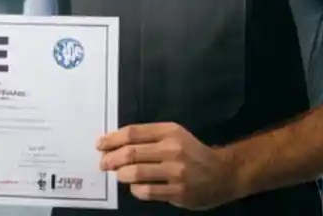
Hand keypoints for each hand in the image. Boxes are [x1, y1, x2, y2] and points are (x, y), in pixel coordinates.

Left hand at [97, 122, 239, 210]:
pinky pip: (147, 191)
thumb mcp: (174, 136)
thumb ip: (148, 138)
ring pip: (136, 173)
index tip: (100, 145)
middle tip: (103, 163)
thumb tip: (115, 144)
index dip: (112, 139)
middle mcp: (172, 149)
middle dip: (111, 159)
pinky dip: (136, 189)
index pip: (132, 133)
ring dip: (121, 174)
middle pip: (131, 153)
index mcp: (169, 131)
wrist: (222, 173)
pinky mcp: (178, 191)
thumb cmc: (192, 153)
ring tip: (119, 175)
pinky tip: (136, 187)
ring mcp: (176, 171)